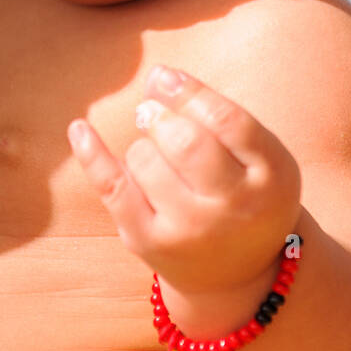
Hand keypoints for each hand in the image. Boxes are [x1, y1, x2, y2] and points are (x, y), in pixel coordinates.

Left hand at [66, 66, 301, 297]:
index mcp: (271, 176)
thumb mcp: (259, 156)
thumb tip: (158, 77)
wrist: (237, 274)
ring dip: (144, 146)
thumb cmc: (245, 194)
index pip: (227, 121)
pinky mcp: (148, 241)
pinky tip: (79, 128)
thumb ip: (218, 115)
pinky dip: (92, 154)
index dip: (189, 92)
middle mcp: (233, 207)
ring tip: (162, 162)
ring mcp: (189, 229)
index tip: (163, 76)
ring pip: (144, 158)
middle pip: (185, 141)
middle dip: (159, 117)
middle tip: (153, 115)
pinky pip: (112, 187)